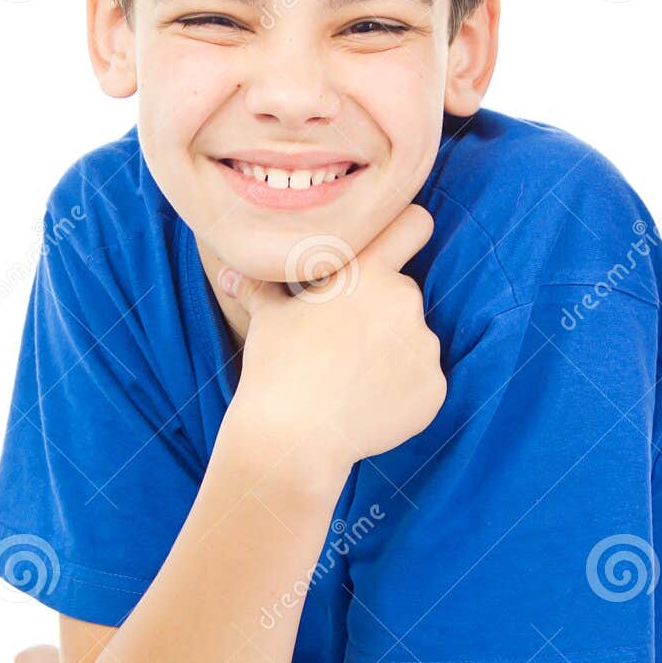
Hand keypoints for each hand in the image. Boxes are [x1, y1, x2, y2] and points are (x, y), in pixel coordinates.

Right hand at [219, 203, 445, 476]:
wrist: (291, 439)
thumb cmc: (275, 370)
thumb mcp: (266, 319)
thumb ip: (259, 288)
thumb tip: (227, 271)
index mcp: (368, 272)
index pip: (414, 224)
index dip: (407, 230)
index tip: (396, 244)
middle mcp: (405, 300)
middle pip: (403, 293)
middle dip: (379, 312)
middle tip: (341, 343)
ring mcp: (424, 346)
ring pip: (413, 339)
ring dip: (391, 353)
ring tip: (349, 380)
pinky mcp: (434, 387)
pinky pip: (423, 381)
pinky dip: (403, 391)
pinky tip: (365, 405)